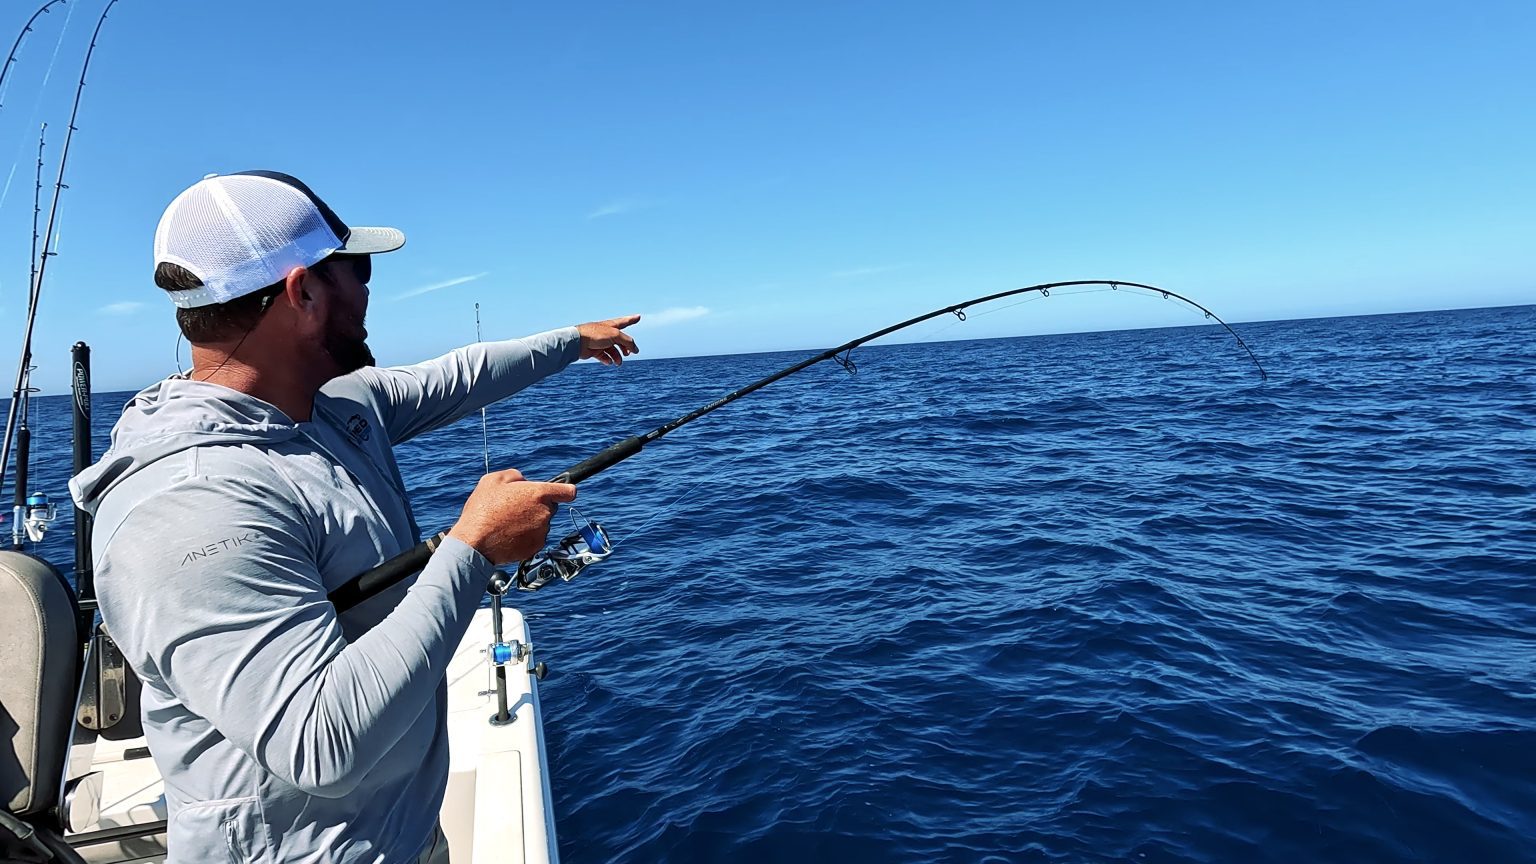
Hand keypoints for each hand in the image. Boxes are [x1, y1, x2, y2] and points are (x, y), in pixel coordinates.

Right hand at [448, 469, 577, 564]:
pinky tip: (508, 534)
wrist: (474, 543)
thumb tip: (524, 481)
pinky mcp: (536, 547)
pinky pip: (535, 538)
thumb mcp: (493, 480)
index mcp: (539, 494)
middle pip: (550, 507)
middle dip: (537, 506)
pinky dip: (526, 536)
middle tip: (515, 507)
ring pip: (542, 523)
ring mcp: (542, 532)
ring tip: (507, 522)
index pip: (568, 491)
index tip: (562, 492)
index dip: (565, 490)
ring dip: (530, 522)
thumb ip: (515, 475)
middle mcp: (545, 513)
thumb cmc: (482, 510)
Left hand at [577, 315, 640, 365]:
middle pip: (620, 340)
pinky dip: (608, 360)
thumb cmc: (595, 334)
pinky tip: (609, 362)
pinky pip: (604, 356)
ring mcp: (600, 342)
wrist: (578, 342)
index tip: (638, 317)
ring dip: (617, 357)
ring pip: (613, 350)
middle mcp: (606, 333)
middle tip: (629, 353)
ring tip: (618, 362)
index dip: (632, 319)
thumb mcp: (615, 335)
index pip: (625, 321)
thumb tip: (635, 349)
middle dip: (626, 347)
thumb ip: (627, 341)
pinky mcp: (594, 350)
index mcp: (611, 326)